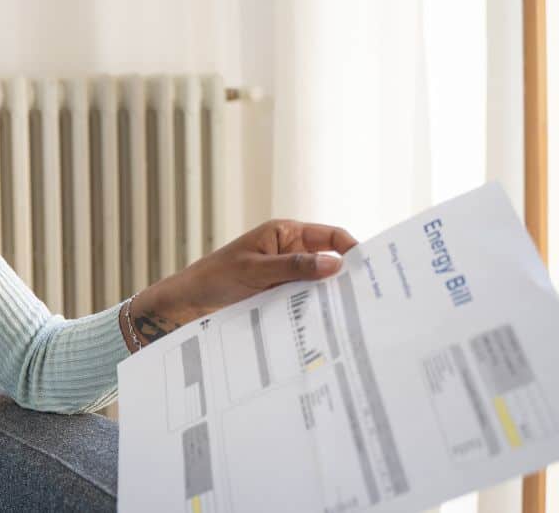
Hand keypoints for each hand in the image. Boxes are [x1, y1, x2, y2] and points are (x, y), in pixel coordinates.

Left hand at [121, 220, 358, 350]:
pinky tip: (327, 325)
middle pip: (329, 262)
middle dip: (347, 277)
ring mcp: (286, 276)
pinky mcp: (279, 296)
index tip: (372, 269)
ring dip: (330, 298)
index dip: (352, 249)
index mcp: (285, 233)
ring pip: (318, 285)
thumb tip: (335, 264)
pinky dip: (315, 310)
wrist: (186, 304)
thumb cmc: (214, 277)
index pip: (330, 236)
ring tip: (354, 316)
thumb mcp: (255, 270)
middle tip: (371, 298)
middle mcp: (289, 252)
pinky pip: (304, 301)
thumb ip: (294, 267)